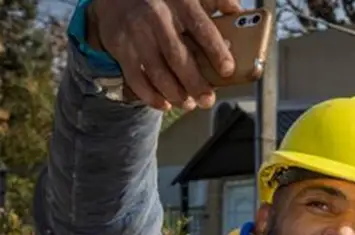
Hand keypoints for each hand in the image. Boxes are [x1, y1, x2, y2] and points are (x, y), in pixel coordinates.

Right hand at [88, 0, 240, 110]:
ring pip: (156, 70)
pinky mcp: (119, 46)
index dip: (216, 51)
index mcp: (179, 1)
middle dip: (194, 83)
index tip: (227, 70)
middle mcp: (156, 16)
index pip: (201, 28)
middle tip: (207, 100)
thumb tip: (235, 12)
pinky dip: (150, 95)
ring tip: (189, 104)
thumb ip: (215, 0)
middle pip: (177, 55)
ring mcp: (136, 32)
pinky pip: (135, 77)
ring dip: (174, 93)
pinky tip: (164, 104)